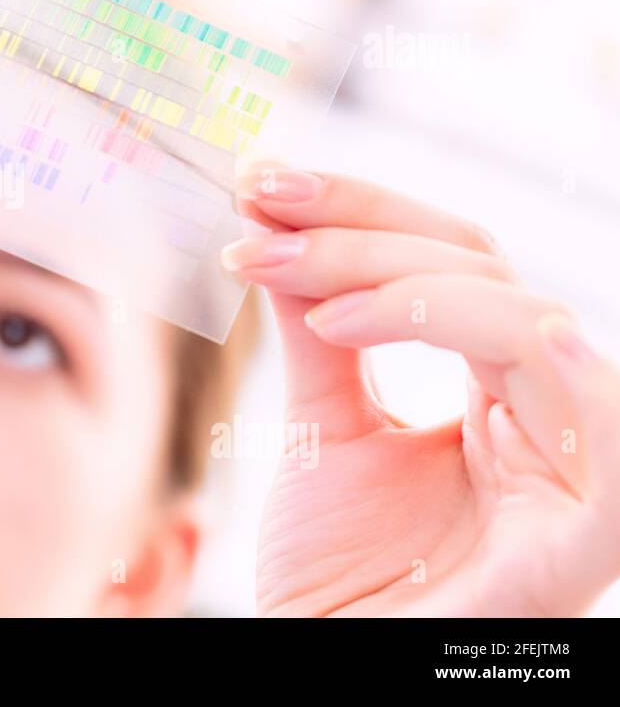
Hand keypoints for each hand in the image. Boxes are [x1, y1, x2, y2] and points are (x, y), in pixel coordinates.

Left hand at [225, 163, 619, 615]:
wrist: (331, 669)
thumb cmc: (339, 578)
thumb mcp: (324, 431)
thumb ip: (319, 331)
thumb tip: (279, 226)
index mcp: (498, 393)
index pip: (448, 263)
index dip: (359, 211)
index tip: (259, 186)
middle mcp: (543, 416)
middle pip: (482, 267)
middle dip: (360, 224)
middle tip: (260, 205)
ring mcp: (570, 468)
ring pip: (522, 317)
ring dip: (393, 276)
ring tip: (285, 274)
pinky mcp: (583, 533)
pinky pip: (607, 426)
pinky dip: (540, 361)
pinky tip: (420, 317)